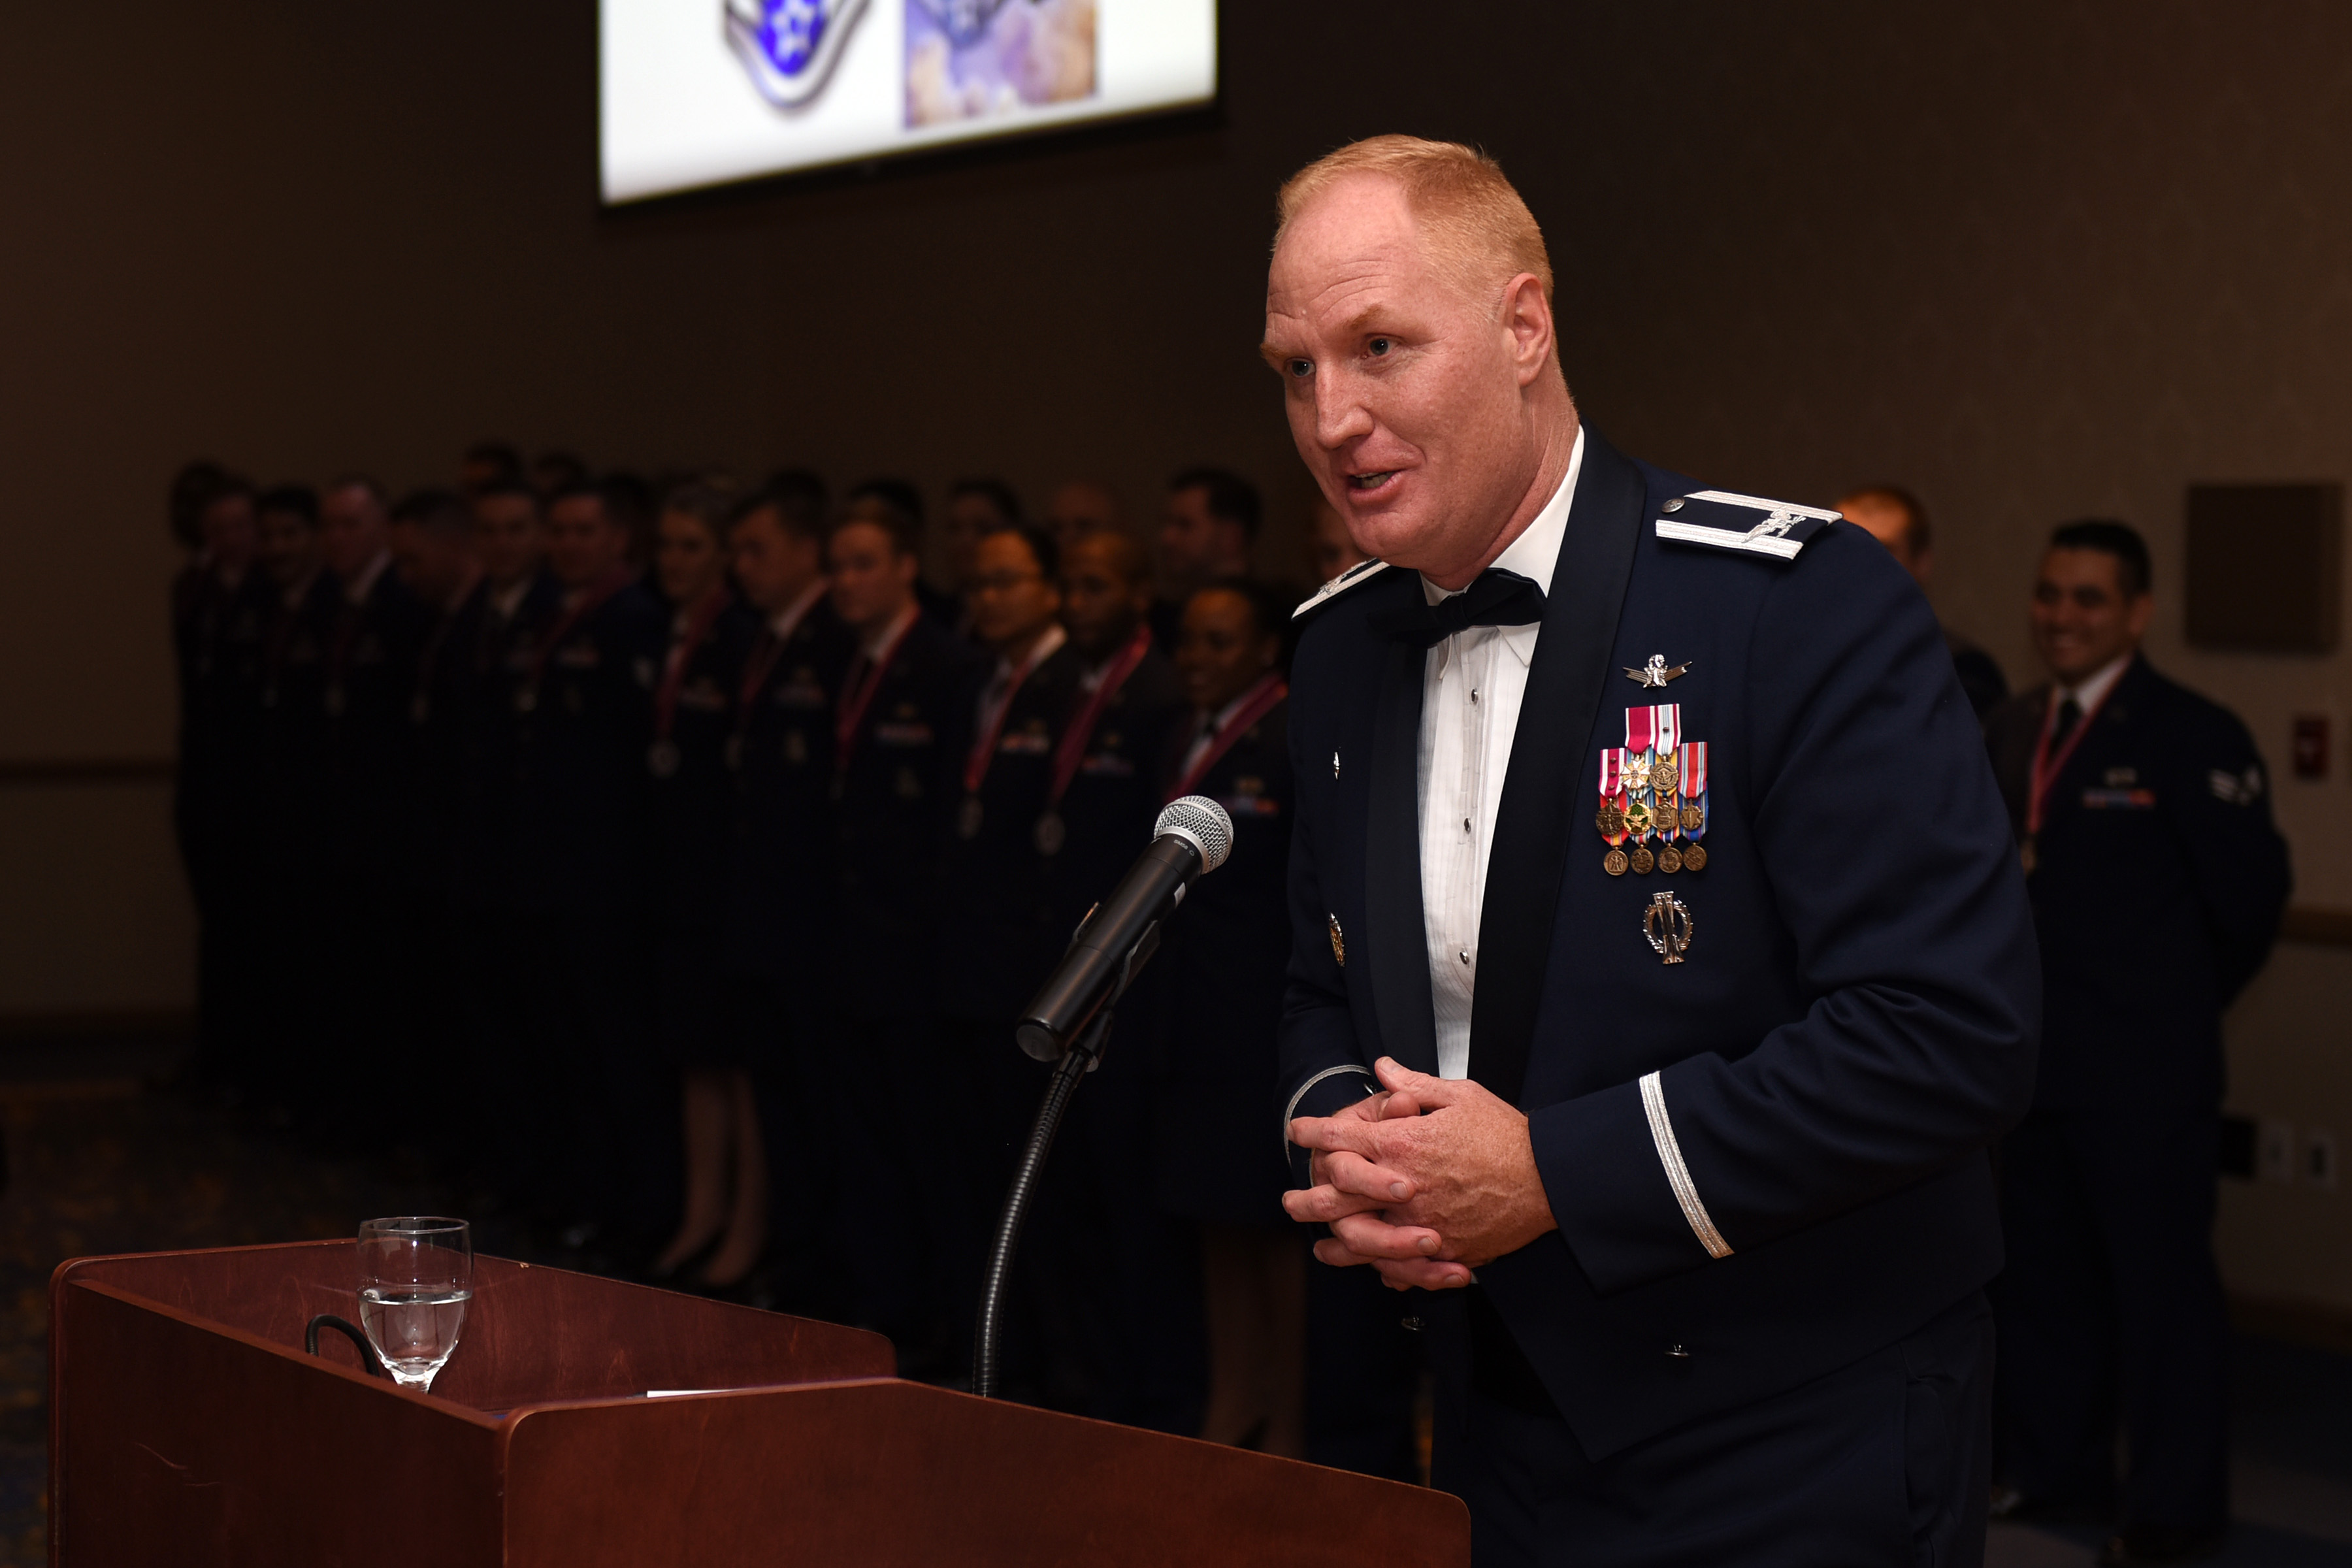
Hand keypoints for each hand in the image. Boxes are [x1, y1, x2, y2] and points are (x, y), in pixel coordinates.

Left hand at [1285, 1057, 1555, 1289]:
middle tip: (1290, 1201)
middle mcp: (1404, 1185)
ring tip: (1319, 1248)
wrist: (1549, 1178)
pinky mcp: (1444, 1250)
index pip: (1342, 1136)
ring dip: (1335, 1245)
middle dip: (1308, 1197)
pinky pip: (1404, 1267)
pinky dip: (1384, 1271)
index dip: (1314, 1131)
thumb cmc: (1506, 1133)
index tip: (1298, 1130)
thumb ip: (1414, 1086)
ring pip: (1361, 1241)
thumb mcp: (1460, 1096)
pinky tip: (1372, 1271)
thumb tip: (1382, 1068)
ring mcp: (1421, 1222)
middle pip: (1336, 1196)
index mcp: (1404, 1142)